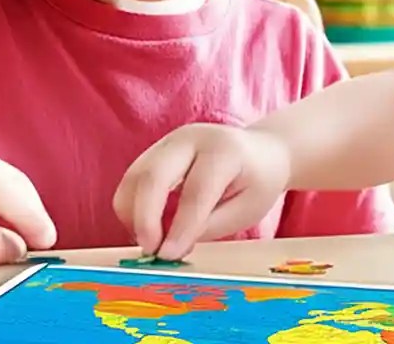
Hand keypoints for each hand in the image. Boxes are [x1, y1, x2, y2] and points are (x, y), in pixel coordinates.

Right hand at [114, 123, 291, 260]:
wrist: (261, 151)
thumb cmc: (257, 183)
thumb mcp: (246, 210)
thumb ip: (209, 226)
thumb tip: (170, 247)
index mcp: (224, 151)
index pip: (196, 191)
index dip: (180, 226)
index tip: (168, 255)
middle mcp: (191, 138)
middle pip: (153, 175)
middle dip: (145, 218)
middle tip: (150, 251)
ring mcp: (169, 141)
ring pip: (134, 176)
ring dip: (133, 215)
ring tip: (150, 242)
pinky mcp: (155, 150)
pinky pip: (132, 179)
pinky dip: (132, 207)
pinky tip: (149, 228)